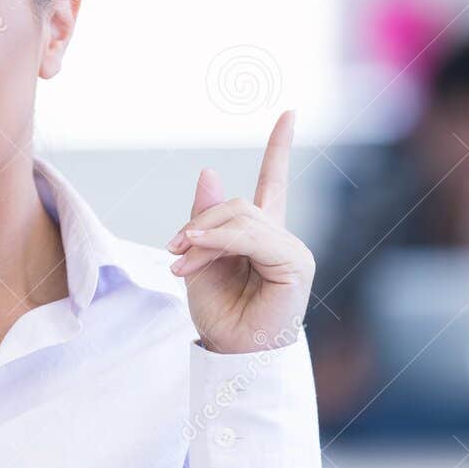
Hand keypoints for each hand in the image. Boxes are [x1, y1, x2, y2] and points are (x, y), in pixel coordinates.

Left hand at [166, 109, 315, 354]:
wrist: (232, 354)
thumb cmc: (220, 315)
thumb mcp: (200, 261)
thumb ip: (205, 219)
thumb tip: (208, 172)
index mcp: (262, 235)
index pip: (274, 182)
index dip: (280, 148)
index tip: (289, 113)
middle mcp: (280, 238)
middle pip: (239, 204)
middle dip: (201, 224)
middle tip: (174, 251)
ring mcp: (291, 249)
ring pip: (241, 218)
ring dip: (204, 237)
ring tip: (182, 262)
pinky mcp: (294, 263)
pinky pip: (252, 236)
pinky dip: (220, 241)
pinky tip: (195, 253)